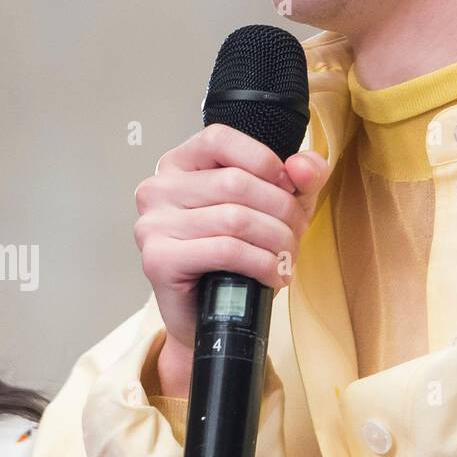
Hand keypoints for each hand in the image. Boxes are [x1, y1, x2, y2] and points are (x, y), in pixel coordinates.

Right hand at [133, 124, 328, 395]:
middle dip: (282, 210)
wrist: (210, 317)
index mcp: (180, 164)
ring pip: (236, 218)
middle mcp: (158, 188)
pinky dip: (262, 263)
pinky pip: (226, 250)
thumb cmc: (239, 257)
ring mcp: (152, 224)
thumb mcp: (279, 207)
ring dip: (277, 240)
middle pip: (236, 182)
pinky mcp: (158, 260)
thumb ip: (301, 178)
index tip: (288, 189)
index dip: (264, 161)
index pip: (220, 139)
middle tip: (296, 235)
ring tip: (287, 257)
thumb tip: (304, 165)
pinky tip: (274, 275)